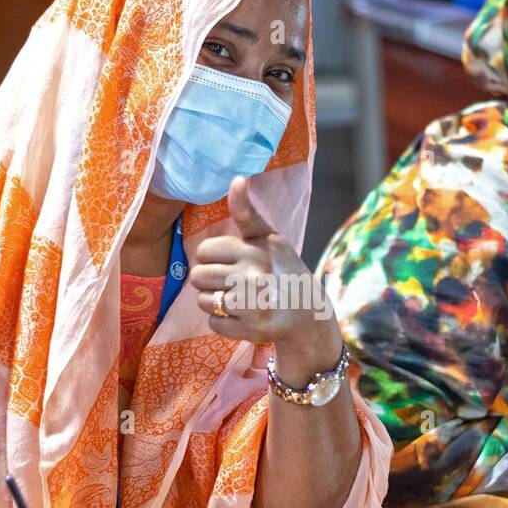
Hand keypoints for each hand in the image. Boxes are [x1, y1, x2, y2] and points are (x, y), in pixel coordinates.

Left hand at [189, 176, 342, 377]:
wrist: (310, 315)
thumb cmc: (284, 271)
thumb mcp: (270, 237)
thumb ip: (247, 212)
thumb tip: (237, 179)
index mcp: (256, 249)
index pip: (204, 250)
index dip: (212, 258)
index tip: (231, 262)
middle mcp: (254, 274)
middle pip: (198, 276)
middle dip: (209, 281)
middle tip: (232, 283)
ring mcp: (252, 304)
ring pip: (202, 300)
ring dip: (214, 302)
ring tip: (238, 300)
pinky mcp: (251, 328)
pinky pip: (213, 323)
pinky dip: (223, 322)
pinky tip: (243, 317)